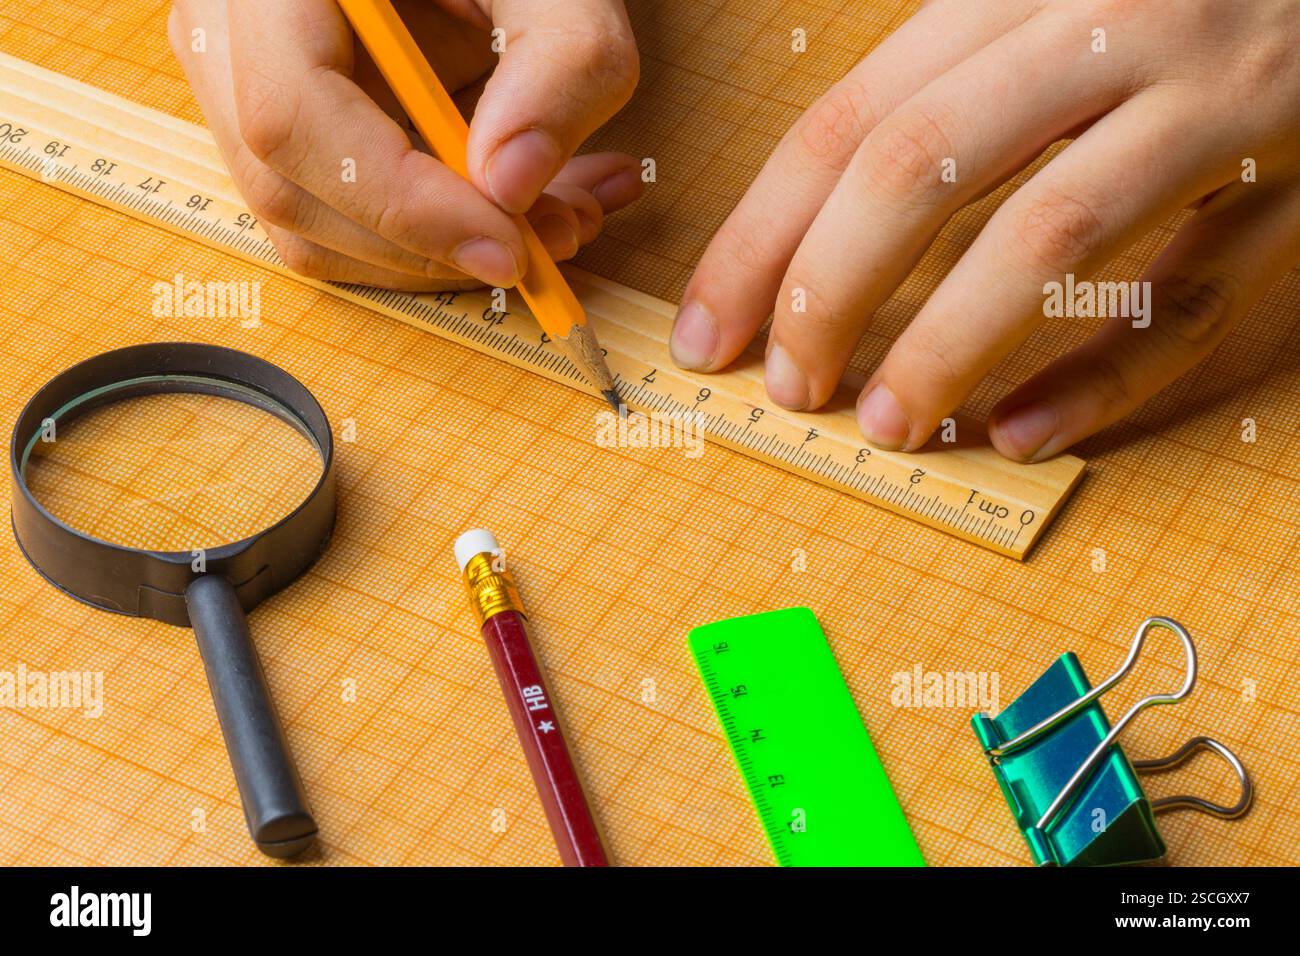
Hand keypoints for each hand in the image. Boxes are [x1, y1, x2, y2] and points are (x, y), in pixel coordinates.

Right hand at [169, 0, 641, 291]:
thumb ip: (562, 59)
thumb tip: (512, 187)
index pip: (293, 115)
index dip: (399, 204)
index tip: (507, 248)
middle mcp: (231, 29)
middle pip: (290, 189)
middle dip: (432, 245)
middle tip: (556, 237)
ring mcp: (246, 83)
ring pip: (312, 225)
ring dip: (443, 255)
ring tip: (565, 217)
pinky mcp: (294, 127)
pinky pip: (341, 219)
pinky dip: (439, 239)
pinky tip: (534, 206)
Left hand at [671, 0, 1299, 460]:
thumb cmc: (1165, 1)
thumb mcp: (1043, 5)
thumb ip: (945, 80)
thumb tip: (816, 208)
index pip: (850, 122)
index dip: (763, 237)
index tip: (709, 325)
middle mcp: (1108, 28)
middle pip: (922, 167)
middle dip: (828, 289)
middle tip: (787, 385)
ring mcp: (1208, 103)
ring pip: (1047, 231)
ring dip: (944, 342)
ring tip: (884, 423)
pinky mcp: (1292, 183)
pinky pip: (1190, 299)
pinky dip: (1100, 378)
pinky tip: (1020, 433)